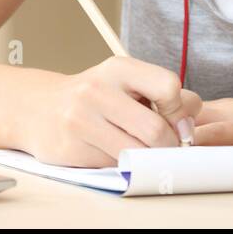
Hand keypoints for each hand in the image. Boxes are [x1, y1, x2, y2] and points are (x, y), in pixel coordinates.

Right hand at [18, 56, 202, 167]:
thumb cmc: (92, 97)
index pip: (168, 86)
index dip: (180, 111)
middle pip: (155, 129)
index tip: (177, 122)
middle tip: (166, 147)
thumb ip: (162, 94)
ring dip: (148, 158)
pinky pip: (114, 165)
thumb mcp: (126, 83)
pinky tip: (114, 152)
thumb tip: (193, 114)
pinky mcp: (72, 148)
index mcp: (118, 68)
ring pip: (137, 152)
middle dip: (169, 146)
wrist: (39, 108)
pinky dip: (123, 164)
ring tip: (142, 149)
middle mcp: (98, 89)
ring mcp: (82, 119)